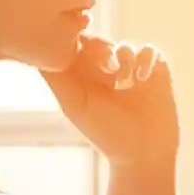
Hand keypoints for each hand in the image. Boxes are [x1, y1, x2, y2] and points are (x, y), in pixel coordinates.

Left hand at [40, 35, 179, 172]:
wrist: (143, 154)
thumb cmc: (105, 134)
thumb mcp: (73, 105)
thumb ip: (56, 78)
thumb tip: (36, 49)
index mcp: (85, 77)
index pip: (75, 45)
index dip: (76, 40)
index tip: (79, 50)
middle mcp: (108, 71)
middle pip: (100, 40)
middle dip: (100, 47)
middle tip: (105, 66)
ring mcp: (133, 71)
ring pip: (125, 45)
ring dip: (123, 57)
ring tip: (124, 83)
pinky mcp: (156, 72)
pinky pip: (150, 51)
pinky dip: (145, 59)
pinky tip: (141, 79)